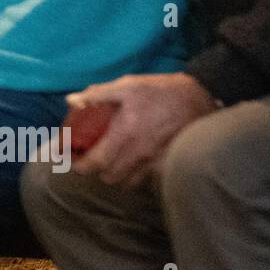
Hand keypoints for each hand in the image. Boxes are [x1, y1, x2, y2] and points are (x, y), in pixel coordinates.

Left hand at [69, 72, 218, 187]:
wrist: (201, 98)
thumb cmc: (162, 91)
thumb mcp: (127, 85)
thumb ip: (97, 95)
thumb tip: (71, 101)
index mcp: (125, 134)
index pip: (95, 162)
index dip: (78, 165)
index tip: (68, 158)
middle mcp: (139, 154)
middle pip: (108, 178)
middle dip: (94, 170)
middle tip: (88, 158)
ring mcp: (155, 163)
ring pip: (126, 183)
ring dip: (114, 175)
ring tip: (109, 161)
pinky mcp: (168, 166)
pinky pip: (145, 182)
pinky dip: (133, 177)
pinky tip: (130, 163)